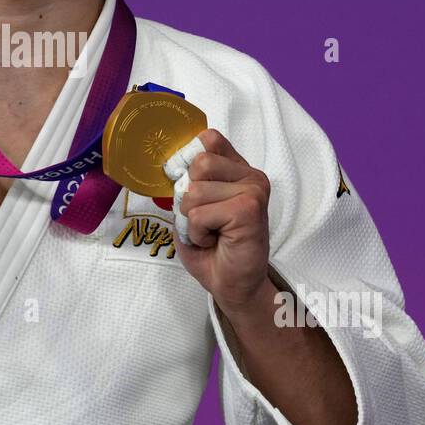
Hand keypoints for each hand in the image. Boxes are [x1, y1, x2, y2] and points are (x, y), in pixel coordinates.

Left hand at [169, 128, 272, 315]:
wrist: (233, 285)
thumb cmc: (213, 248)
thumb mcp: (193, 208)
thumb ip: (187, 183)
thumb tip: (172, 166)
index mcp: (238, 169)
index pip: (209, 139)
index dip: (188, 160)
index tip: (186, 185)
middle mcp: (250, 176)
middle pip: (199, 163)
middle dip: (188, 197)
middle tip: (203, 219)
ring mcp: (253, 191)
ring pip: (195, 191)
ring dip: (192, 219)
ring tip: (210, 232)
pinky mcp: (248, 210)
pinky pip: (199, 214)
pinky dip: (197, 232)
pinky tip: (215, 241)